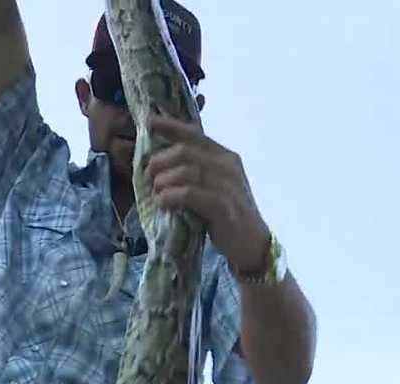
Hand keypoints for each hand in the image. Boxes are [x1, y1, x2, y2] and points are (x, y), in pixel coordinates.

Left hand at [143, 115, 270, 271]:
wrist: (250, 243)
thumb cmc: (225, 213)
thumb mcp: (212, 184)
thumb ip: (194, 169)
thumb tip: (160, 158)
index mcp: (225, 156)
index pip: (195, 134)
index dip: (170, 127)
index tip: (149, 124)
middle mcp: (228, 166)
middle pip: (184, 152)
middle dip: (159, 162)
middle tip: (149, 177)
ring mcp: (227, 186)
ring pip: (185, 171)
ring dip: (163, 182)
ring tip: (157, 193)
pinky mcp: (223, 207)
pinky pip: (189, 194)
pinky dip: (171, 196)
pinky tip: (163, 203)